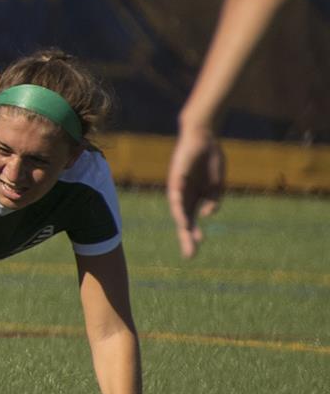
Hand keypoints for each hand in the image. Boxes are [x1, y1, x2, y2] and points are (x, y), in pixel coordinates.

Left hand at [166, 126, 224, 258]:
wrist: (203, 137)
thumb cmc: (210, 159)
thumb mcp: (216, 185)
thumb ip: (213, 201)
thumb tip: (206, 216)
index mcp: (194, 198)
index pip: (191, 221)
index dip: (192, 236)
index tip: (193, 253)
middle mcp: (184, 196)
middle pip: (184, 220)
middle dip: (187, 238)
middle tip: (190, 256)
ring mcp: (179, 188)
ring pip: (179, 212)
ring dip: (184, 227)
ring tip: (189, 242)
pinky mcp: (176, 179)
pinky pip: (176, 197)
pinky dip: (180, 209)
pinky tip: (183, 221)